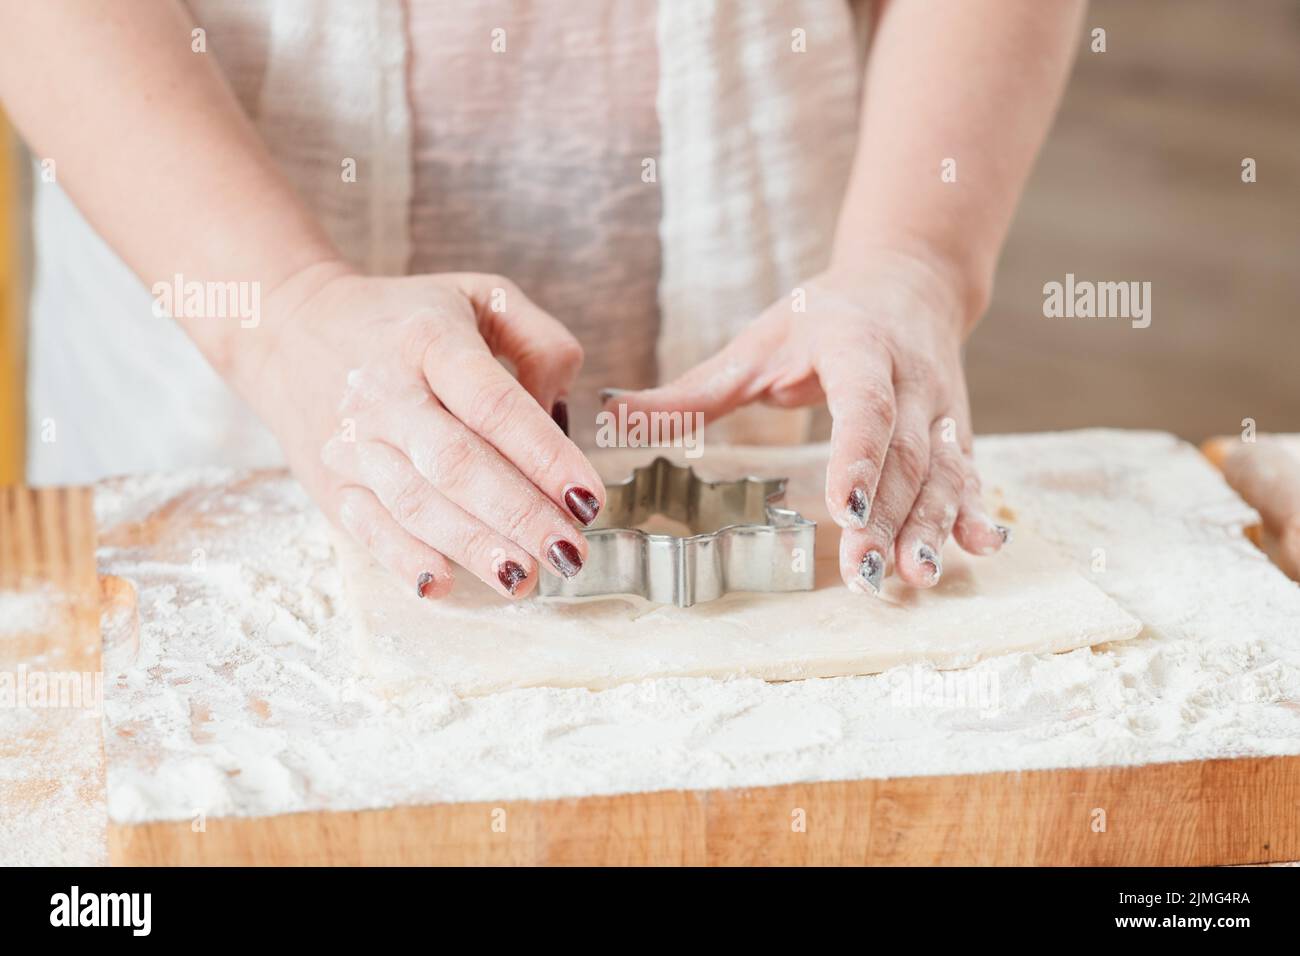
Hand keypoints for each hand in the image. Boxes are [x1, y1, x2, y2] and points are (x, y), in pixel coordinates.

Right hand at [247, 266, 604, 599]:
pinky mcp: (332, 483)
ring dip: (474, 547)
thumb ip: (540, 342)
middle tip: (570, 552)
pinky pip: (367, 528)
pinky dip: (403, 561)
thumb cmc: (409, 320)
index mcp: (431, 341)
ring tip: (527, 577)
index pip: (494, 405)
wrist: (291, 329)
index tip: (588, 498)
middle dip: (520, 515)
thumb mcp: (481, 296)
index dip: (545, 455)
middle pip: (457, 464)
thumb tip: (563, 413)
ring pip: (416, 503)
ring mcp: (354, 443)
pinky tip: (443, 587)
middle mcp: (386, 393)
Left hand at [609, 251, 1009, 593]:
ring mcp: (941, 410)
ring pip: (941, 474)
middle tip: (865, 573)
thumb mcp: (758, 342)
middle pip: (904, 456)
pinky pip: (969, 475)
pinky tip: (983, 548)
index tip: (844, 504)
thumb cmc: (823, 315)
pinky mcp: (958, 433)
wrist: (911, 282)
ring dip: (930, 527)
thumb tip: (615, 416)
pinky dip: (975, 512)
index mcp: (858, 348)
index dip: (857, 455)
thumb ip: (696, 391)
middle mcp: (910, 381)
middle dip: (886, 518)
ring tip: (914, 576)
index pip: (863, 406)